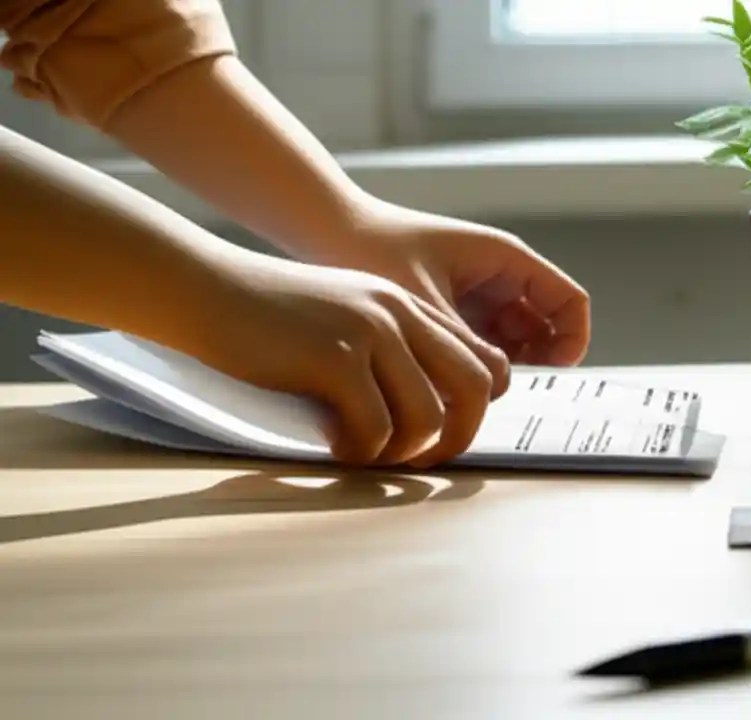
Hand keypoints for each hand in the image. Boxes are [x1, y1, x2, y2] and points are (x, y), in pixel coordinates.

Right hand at [189, 254, 510, 466]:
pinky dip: (358, 451)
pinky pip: (375, 428)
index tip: (437, 437)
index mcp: (407, 304)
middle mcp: (399, 313)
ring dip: (400, 452)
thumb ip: (388, 350)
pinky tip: (332, 444)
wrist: (205, 287)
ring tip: (365, 454)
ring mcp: (370, 332)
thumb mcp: (344, 318)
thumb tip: (424, 415)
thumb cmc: (266, 316)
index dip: (470, 410)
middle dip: (456, 438)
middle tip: (418, 462)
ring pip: (426, 417)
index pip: (478, 360)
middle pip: (473, 389)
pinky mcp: (335, 358)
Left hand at [310, 199, 590, 366]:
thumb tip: (499, 385)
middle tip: (499, 388)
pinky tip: (445, 383)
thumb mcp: (425, 303)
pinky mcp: (454, 314)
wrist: (323, 231)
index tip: (555, 372)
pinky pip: (483, 349)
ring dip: (501, 370)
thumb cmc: (372, 250)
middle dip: (534, 363)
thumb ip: (467, 345)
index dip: (573, 340)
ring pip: (515, 346)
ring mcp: (478, 298)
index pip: (569, 302)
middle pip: (547, 330)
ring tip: (464, 388)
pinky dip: (475, 369)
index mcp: (506, 259)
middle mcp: (500, 277)